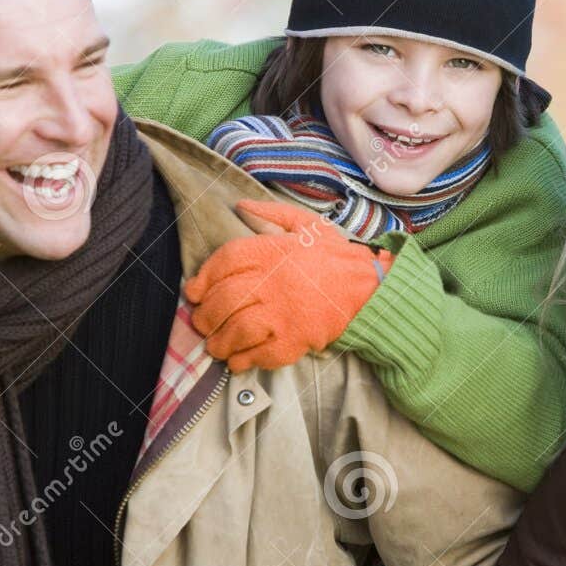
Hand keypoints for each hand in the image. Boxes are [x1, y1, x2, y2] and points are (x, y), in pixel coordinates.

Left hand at [184, 200, 389, 371]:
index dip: (202, 279)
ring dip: (218, 342)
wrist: (372, 288)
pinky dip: (242, 360)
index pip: (224, 263)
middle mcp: (274, 282)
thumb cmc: (336, 257)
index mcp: (273, 251)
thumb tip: (240, 205)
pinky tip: (237, 360)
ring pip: (236, 330)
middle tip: (202, 323)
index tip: (194, 293)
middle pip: (224, 300)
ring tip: (215, 345)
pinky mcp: (295, 340)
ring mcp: (283, 314)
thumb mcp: (307, 224)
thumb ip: (272, 213)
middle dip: (205, 316)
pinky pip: (259, 354)